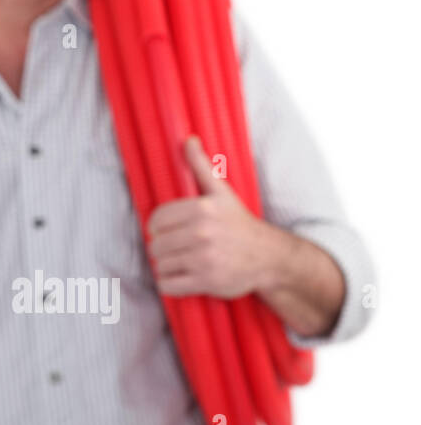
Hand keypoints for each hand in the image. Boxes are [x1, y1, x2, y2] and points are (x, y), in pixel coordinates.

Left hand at [145, 135, 283, 298]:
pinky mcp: (207, 282)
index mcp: (202, 209)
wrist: (268, 256)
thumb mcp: (221, 192)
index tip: (172, 230)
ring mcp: (205, 259)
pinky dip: (170, 284)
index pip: (155, 221)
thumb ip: (201, 166)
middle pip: (155, 244)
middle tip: (179, 248)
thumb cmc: (238, 223)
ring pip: (159, 265)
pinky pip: (167, 286)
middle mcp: (203, 233)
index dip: (159, 228)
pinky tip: (183, 277)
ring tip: (183, 261)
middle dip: (163, 248)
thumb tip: (189, 139)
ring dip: (167, 266)